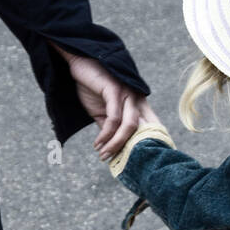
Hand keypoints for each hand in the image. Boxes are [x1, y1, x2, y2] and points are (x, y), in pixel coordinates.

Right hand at [51, 43, 157, 158]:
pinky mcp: (115, 89)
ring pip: (130, 127)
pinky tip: (98, 143)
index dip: (151, 146)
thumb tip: (115, 149)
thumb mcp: (102, 112)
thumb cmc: (91, 86)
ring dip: (116, 144)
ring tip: (104, 155)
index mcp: (138, 104)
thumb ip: (111, 128)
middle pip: (145, 130)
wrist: (77, 62)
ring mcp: (128, 93)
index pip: (152, 127)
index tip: (143, 165)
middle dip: (135, 151)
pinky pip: (115, 118)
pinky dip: (107, 134)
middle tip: (122, 167)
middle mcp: (138, 99)